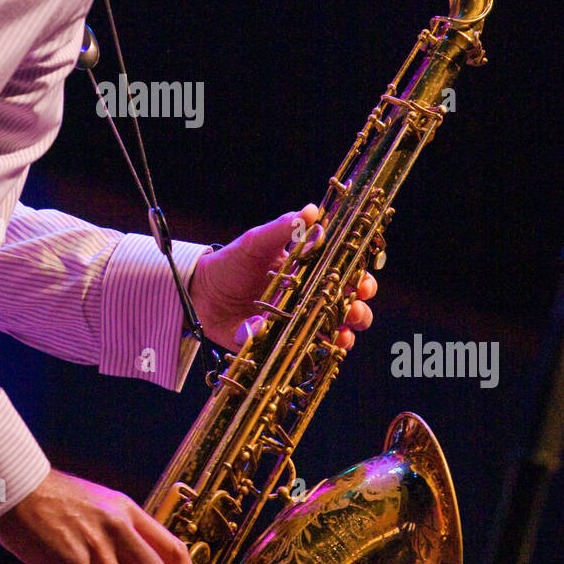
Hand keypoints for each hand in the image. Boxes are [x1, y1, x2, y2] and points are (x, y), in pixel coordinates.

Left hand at [188, 205, 377, 351]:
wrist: (199, 293)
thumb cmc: (231, 263)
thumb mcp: (256, 243)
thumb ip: (282, 228)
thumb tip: (311, 211)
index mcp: (309, 272)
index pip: (347, 276)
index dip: (362, 281)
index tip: (364, 283)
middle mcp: (308, 300)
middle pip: (348, 309)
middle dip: (359, 313)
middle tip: (354, 310)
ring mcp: (296, 324)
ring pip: (333, 335)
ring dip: (343, 337)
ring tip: (341, 336)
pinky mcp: (280, 344)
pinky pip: (303, 353)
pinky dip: (311, 352)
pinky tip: (308, 347)